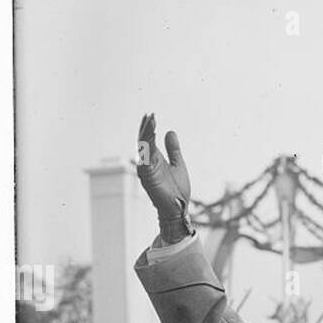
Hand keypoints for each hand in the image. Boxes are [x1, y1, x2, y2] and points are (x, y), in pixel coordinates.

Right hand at [136, 112, 190, 240]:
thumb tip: (170, 132)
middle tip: (150, 115)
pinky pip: (146, 160)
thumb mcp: (178, 164)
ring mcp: (147, 170)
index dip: (149, 127)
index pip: (148, 140)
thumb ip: (173, 149)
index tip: (151, 115)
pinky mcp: (148, 177)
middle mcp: (148, 164)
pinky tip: (152, 138)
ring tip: (151, 121)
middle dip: (146, 128)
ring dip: (147, 134)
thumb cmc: (177, 190)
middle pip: (143, 142)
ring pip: (143, 149)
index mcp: (154, 160)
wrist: (179, 208)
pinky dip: (148, 148)